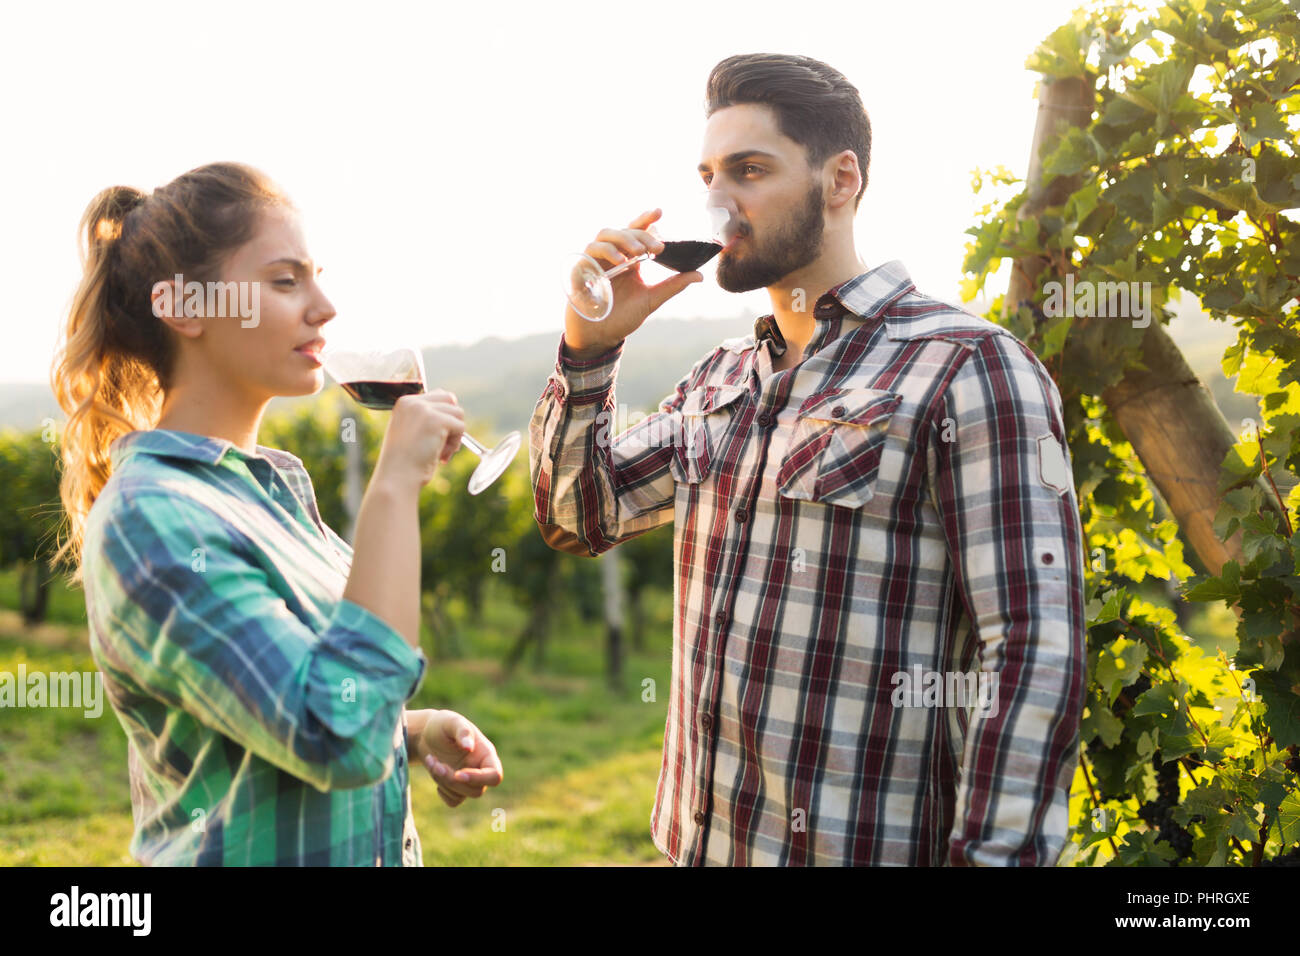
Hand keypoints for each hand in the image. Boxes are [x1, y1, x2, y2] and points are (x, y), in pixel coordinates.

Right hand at [373, 388, 465, 490]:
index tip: (435, 438)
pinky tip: (442, 456)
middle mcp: (413, 402)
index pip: (437, 396)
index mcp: (404, 402)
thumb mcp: (411, 432)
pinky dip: (456, 444)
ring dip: (455, 435)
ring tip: (441, 453)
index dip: (443, 417)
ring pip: (458, 413)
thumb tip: (454, 408)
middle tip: (443, 444)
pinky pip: (460, 427)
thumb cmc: (404, 462)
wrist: (397, 477)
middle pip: (450, 399)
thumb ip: (425, 418)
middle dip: (452, 422)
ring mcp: (424, 410)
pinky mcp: (437, 421)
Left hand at [415, 709, 502, 807]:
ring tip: (431, 760)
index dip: (479, 779)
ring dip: (443, 781)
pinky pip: (454, 801)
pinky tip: (436, 772)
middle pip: (477, 791)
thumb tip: (469, 747)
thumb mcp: (451, 722)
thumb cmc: (442, 725)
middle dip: (452, 780)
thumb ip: (462, 731)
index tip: (458, 774)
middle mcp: (481, 769)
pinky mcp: (457, 788)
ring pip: (463, 795)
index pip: (494, 776)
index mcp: (486, 754)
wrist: (426, 733)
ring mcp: (469, 781)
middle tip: (436, 763)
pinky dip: (443, 791)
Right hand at [563, 208, 702, 358]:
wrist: (600, 336)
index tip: (659, 212)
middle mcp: (612, 255)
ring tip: (639, 252)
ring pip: (606, 235)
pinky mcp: (582, 267)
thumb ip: (673, 285)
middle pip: (624, 231)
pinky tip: (620, 260)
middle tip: (657, 247)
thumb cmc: (623, 317)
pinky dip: (606, 251)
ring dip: (623, 239)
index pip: (637, 232)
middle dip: (641, 235)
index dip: (646, 220)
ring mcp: (596, 259)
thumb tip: (700, 275)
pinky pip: (591, 250)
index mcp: (629, 259)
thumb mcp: (651, 300)